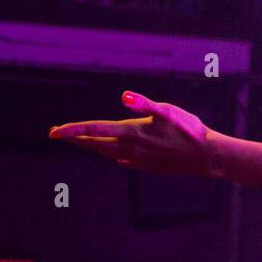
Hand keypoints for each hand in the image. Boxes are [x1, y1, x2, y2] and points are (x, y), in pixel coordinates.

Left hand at [49, 92, 218, 176]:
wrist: (208, 157)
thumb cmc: (190, 130)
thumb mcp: (169, 111)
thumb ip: (144, 103)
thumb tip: (123, 96)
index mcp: (132, 133)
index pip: (94, 130)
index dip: (72, 130)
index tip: (53, 132)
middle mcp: (131, 149)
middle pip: (96, 143)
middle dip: (76, 139)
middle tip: (58, 134)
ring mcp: (139, 160)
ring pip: (107, 153)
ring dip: (91, 146)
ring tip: (81, 142)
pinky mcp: (148, 165)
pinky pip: (123, 160)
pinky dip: (112, 155)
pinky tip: (114, 155)